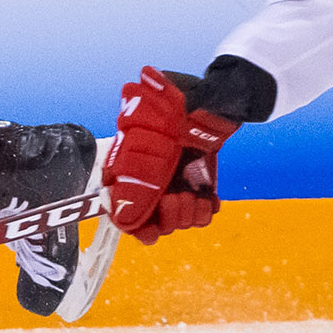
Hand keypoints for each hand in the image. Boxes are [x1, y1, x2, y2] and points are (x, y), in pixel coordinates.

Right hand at [103, 67, 239, 244]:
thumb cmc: (175, 109)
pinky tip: (208, 197)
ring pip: (175, 221)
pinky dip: (204, 211)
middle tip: (178, 198)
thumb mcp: (149, 140)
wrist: (213, 102)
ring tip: (194, 192)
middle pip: (148, 221)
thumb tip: (123, 218)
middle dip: (167, 218)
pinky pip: (198, 215)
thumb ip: (135, 180)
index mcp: (126, 167)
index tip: (149, 230)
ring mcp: (172, 184)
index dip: (132, 224)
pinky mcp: (196, 186)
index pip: (119, 208)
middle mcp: (147, 179)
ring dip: (187, 213)